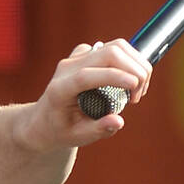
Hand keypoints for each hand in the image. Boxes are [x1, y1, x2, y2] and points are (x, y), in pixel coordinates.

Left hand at [16, 38, 153, 152]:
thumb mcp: (76, 137)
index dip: (113, 77)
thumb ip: (97, 130)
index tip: (134, 86)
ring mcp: (77, 57)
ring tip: (139, 90)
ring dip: (136, 64)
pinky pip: (115, 48)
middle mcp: (68, 67)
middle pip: (108, 54)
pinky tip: (133, 81)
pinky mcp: (87, 53)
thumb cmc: (60, 130)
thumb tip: (118, 122)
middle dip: (133, 70)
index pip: (87, 75)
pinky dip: (131, 61)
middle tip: (138, 96)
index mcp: (59, 89)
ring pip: (116, 46)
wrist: (44, 119)